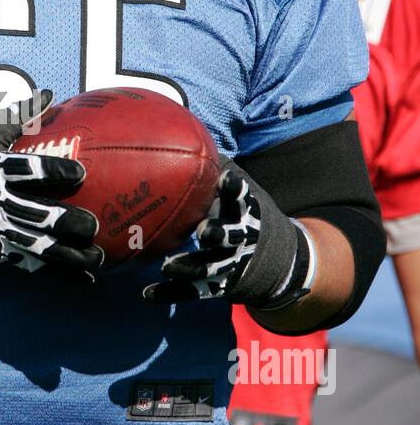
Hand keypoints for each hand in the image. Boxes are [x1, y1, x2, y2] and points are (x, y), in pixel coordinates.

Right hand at [0, 90, 102, 274]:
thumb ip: (14, 116)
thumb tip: (49, 94)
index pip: (25, 171)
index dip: (53, 172)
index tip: (80, 173)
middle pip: (36, 215)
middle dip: (67, 223)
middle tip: (93, 225)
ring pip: (37, 246)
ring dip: (69, 256)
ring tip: (98, 259)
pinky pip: (30, 264)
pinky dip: (57, 274)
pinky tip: (84, 281)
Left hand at [143, 160, 312, 308]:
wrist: (279, 262)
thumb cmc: (245, 217)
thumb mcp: (242, 194)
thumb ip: (219, 169)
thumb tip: (187, 131)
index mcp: (243, 212)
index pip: (241, 198)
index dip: (235, 189)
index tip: (226, 178)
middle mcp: (239, 239)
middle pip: (230, 236)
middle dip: (219, 233)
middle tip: (204, 230)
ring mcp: (229, 264)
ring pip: (209, 267)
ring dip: (188, 267)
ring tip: (167, 266)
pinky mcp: (218, 286)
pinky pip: (192, 291)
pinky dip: (169, 293)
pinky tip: (146, 294)